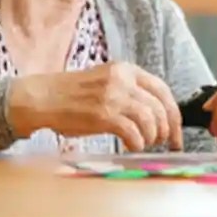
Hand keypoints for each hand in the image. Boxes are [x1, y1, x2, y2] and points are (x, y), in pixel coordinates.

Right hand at [7, 61, 182, 151]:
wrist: (41, 98)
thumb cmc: (72, 95)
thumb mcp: (106, 82)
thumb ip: (130, 92)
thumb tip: (157, 115)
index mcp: (126, 70)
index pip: (162, 90)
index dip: (173, 113)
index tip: (176, 130)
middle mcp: (123, 79)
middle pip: (160, 106)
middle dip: (167, 129)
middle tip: (164, 142)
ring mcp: (113, 96)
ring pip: (150, 119)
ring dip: (152, 136)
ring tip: (145, 143)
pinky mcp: (103, 114)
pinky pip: (133, 132)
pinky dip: (137, 142)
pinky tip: (132, 146)